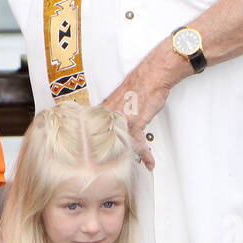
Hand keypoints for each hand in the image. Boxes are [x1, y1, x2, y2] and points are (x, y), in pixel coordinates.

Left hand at [101, 53, 175, 170]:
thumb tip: (111, 117)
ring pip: (122, 143)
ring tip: (130, 164)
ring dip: (129, 155)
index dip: (91, 145)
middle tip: (108, 167)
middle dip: (107, 156)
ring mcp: (122, 119)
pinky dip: (145, 153)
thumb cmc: (140, 83)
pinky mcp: (135, 123)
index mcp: (105, 108)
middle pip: (105, 141)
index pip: (93, 130)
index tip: (90, 155)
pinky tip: (148, 161)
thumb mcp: (120, 96)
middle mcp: (110, 114)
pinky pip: (138, 143)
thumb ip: (113, 108)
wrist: (153, 75)